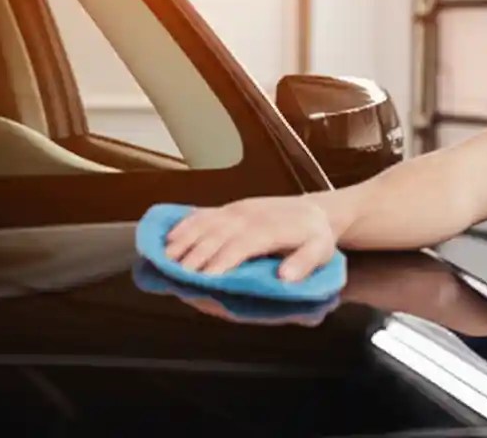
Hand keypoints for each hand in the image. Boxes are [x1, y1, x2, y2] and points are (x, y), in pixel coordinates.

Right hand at [163, 195, 337, 280]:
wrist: (315, 211)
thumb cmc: (316, 237)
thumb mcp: (321, 251)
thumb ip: (305, 263)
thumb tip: (285, 278)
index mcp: (272, 228)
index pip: (244, 244)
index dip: (223, 260)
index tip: (206, 278)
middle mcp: (251, 216)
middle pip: (218, 234)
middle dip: (196, 254)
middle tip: (178, 275)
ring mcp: (239, 210)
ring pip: (206, 222)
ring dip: (184, 239)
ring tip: (166, 257)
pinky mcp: (231, 208)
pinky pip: (205, 213)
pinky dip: (185, 224)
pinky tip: (169, 236)